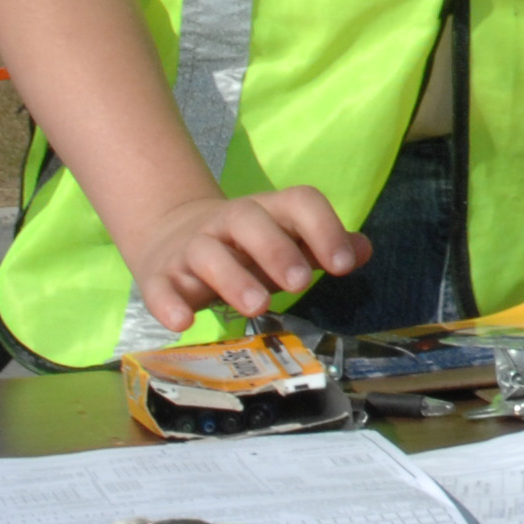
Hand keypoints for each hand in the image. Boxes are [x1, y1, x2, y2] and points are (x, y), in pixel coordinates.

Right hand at [127, 188, 366, 331]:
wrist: (173, 237)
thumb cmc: (246, 249)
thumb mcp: (285, 242)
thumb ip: (322, 247)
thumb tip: (364, 250)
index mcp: (267, 212)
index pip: (298, 201)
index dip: (323, 228)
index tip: (344, 265)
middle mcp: (228, 224)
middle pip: (249, 220)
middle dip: (276, 250)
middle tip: (299, 283)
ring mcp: (192, 248)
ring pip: (208, 253)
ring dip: (233, 278)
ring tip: (257, 306)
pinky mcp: (161, 277)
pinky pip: (160, 287)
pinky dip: (168, 303)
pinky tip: (183, 322)